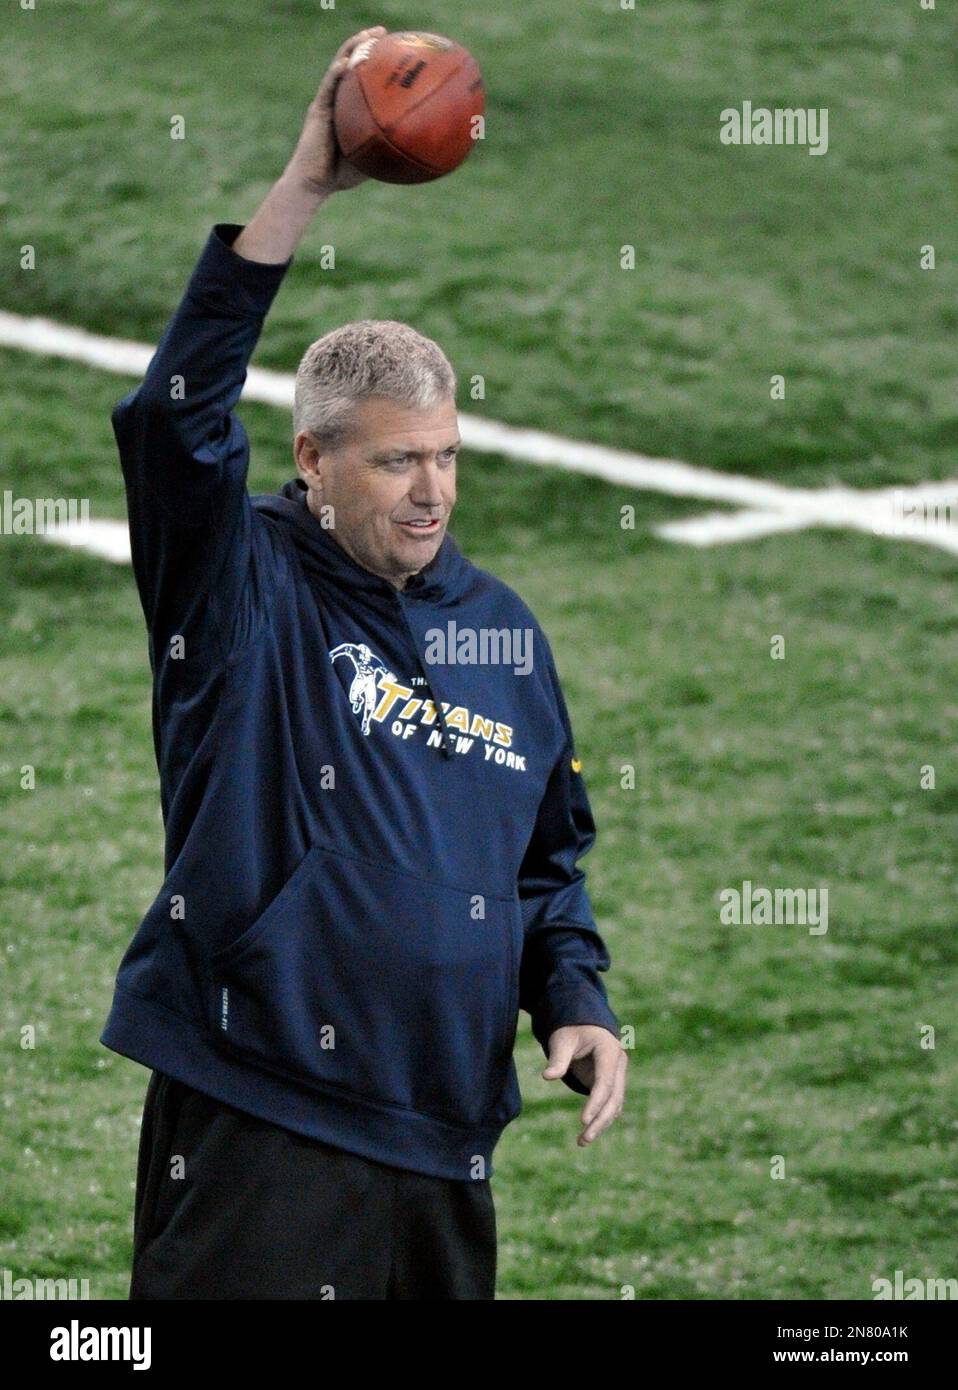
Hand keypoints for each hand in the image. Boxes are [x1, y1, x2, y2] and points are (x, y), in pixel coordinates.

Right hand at [285, 26, 387, 195]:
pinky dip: (336, 75)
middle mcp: (337, 99)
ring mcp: (326, 102)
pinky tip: (345, 64)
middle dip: (365, 44)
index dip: (374, 60)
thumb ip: (388, 148)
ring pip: (338, 67)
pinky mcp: (317, 110)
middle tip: (382, 31)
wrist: (315, 183)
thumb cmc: (342, 174)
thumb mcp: (373, 158)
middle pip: (350, 63)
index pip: (362, 77)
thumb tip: (418, 151)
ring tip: (366, 35)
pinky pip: (327, 88)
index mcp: (349, 107)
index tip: (392, 48)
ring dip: (351, 49)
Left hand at [541, 1025, 627, 1145]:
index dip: (595, 1102)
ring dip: (601, 1124)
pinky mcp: (611, 1084)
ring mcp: (617, 1075)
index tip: (583, 1120)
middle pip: (614, 1098)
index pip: (605, 1081)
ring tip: (582, 1142)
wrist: (584, 1024)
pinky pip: (609, 1105)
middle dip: (600, 1120)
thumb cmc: (572, 1029)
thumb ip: (558, 1058)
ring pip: (614, 1105)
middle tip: (583, 1139)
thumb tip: (547, 1077)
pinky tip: (588, 1133)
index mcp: (609, 1050)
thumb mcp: (562, 1039)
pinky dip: (600, 1118)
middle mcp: (618, 1064)